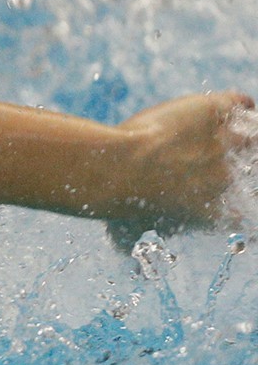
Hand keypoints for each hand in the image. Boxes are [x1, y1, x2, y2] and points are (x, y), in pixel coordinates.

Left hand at [106, 91, 254, 244]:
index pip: (245, 217)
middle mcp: (229, 176)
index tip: (235, 205)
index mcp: (216, 211)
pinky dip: (237, 104)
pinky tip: (227, 106)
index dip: (240, 209)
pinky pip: (237, 104)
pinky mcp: (212, 111)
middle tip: (220, 159)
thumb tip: (129, 260)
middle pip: (252, 168)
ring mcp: (225, 142)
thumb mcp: (128, 236)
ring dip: (244, 132)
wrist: (121, 167)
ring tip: (233, 129)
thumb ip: (136, 247)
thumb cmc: (120, 204)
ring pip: (251, 134)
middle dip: (245, 164)